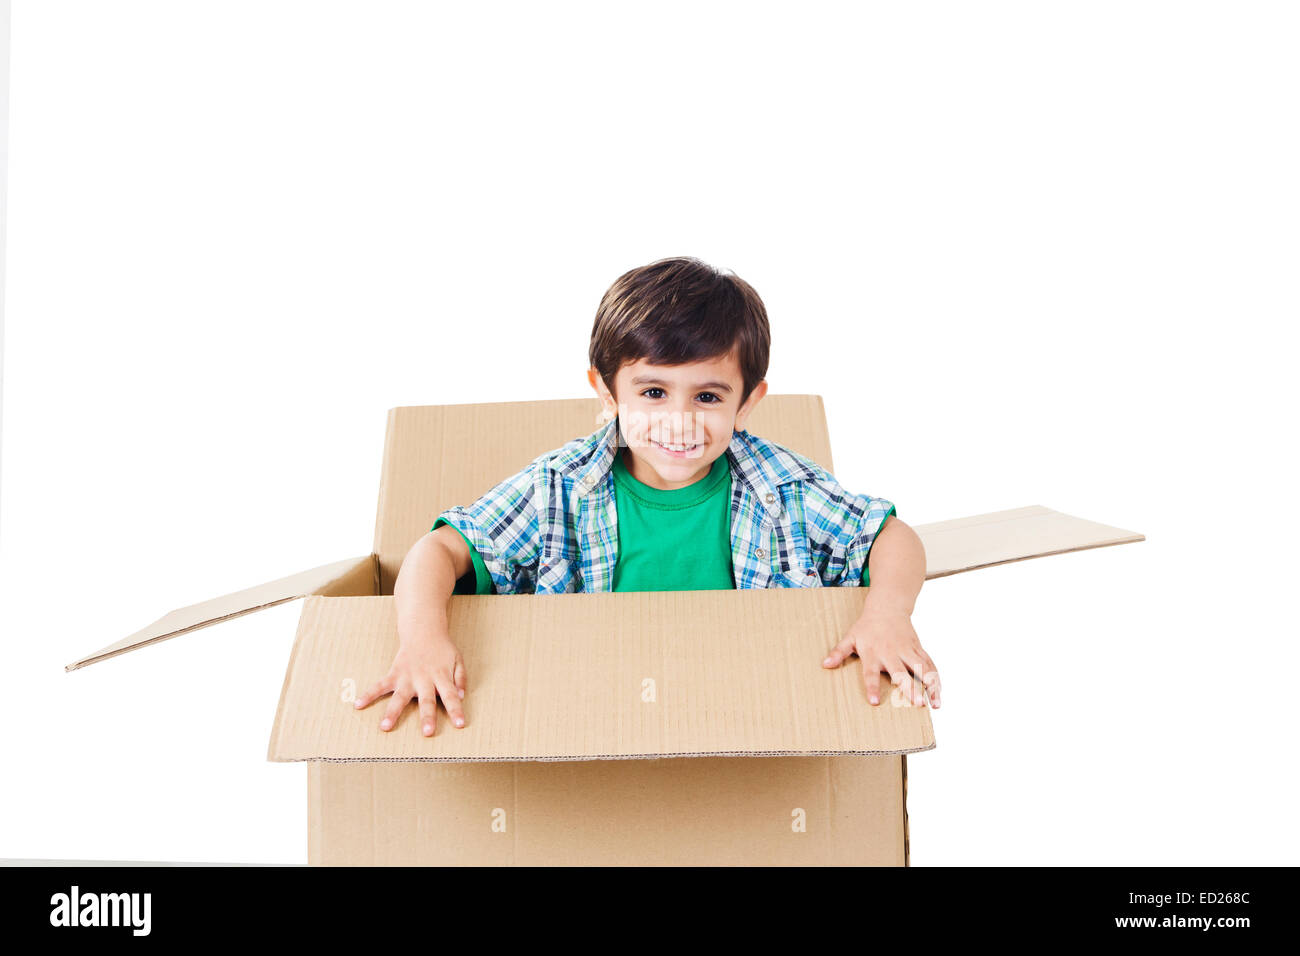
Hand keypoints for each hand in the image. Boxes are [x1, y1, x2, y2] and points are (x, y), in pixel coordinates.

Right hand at [354, 637, 467, 735]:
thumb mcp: (458, 660)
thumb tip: (461, 696)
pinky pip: (380, 685)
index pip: (451, 695)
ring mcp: (407, 677)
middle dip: (427, 716)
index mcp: (441, 676)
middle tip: (427, 732)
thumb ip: (461, 678)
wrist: (424, 631)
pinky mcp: (394, 674)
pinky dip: (369, 694)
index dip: (456, 710)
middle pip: (426, 700)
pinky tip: (358, 704)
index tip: (460, 724)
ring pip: (400, 697)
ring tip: (384, 726)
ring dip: (392, 712)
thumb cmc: (442, 649)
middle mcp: (424, 679)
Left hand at [821, 609, 940, 708]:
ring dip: (930, 686)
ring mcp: (907, 650)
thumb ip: (839, 652)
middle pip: (902, 672)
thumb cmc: (866, 627)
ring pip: (921, 669)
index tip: (875, 702)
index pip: (871, 673)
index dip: (872, 687)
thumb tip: (825, 664)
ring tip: (935, 704)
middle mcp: (892, 652)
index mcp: (873, 652)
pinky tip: (939, 694)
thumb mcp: (850, 637)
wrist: (887, 607)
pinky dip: (936, 679)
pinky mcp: (918, 649)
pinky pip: (929, 665)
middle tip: (918, 703)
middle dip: (910, 688)